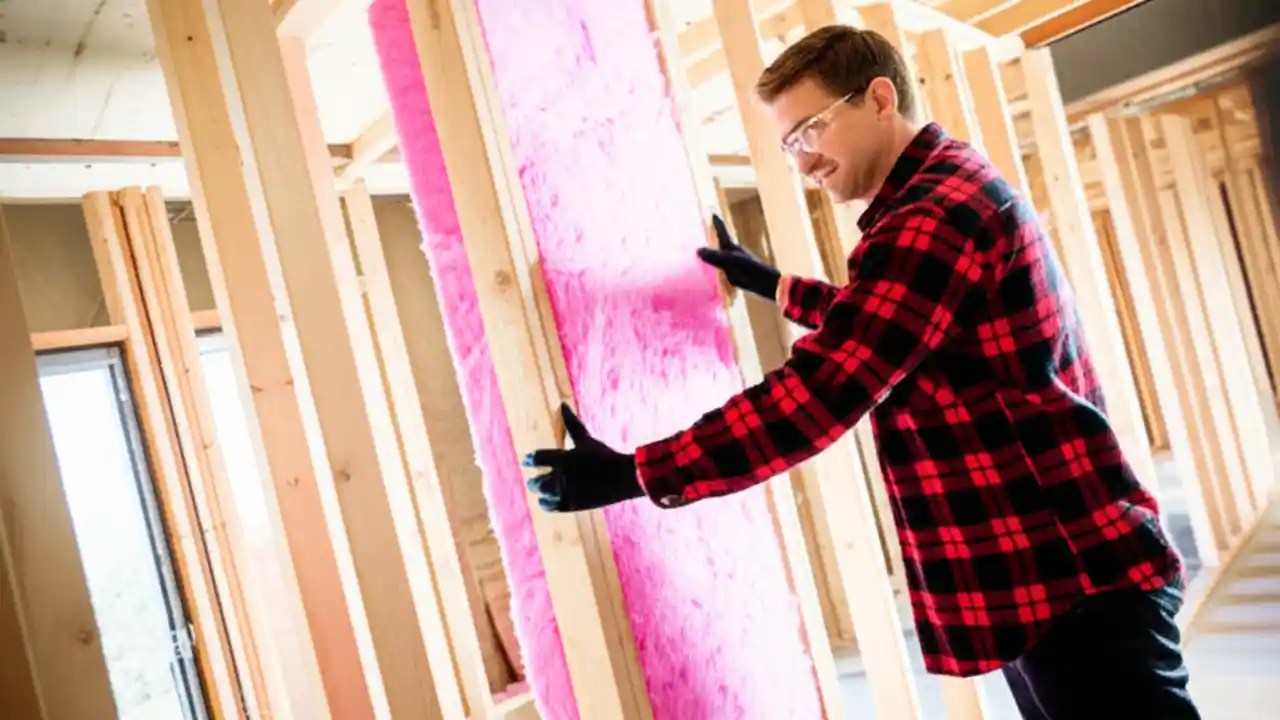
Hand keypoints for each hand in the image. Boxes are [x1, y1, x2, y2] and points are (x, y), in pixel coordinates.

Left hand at [522, 403, 643, 511]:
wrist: (623, 478)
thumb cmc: (604, 456)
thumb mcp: (586, 439)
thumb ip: (571, 423)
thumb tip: (562, 404)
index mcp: (564, 458)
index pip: (537, 459)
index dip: (529, 460)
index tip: (526, 461)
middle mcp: (562, 476)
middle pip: (537, 481)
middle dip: (533, 480)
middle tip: (531, 480)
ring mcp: (567, 492)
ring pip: (543, 494)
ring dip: (539, 491)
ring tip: (538, 490)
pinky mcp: (573, 505)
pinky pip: (552, 506)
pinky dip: (546, 504)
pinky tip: (546, 501)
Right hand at [697, 214, 780, 301]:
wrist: (769, 284)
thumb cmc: (751, 271)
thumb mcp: (731, 262)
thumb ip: (715, 257)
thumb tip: (697, 250)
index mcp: (732, 248)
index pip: (722, 234)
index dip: (718, 225)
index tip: (714, 214)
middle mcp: (736, 254)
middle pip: (724, 244)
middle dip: (718, 237)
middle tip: (713, 230)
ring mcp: (739, 264)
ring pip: (726, 256)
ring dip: (720, 253)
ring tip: (714, 252)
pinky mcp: (740, 275)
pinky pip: (728, 268)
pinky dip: (723, 267)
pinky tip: (722, 273)